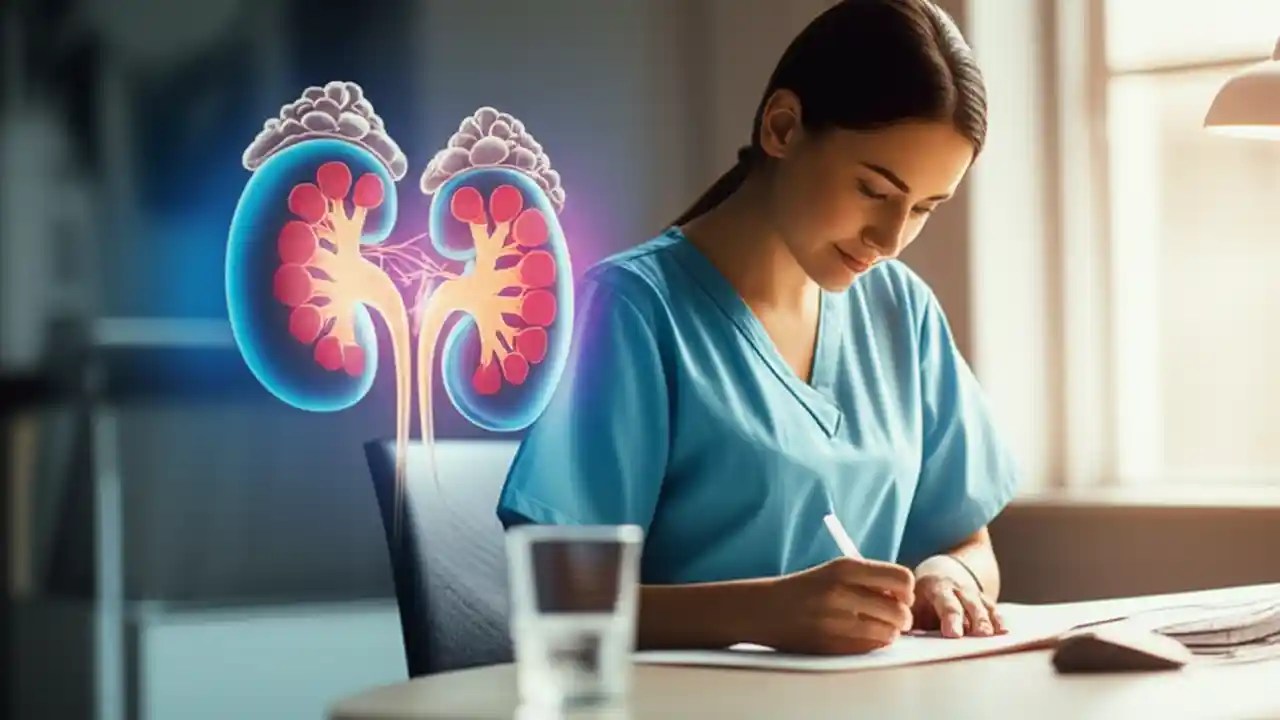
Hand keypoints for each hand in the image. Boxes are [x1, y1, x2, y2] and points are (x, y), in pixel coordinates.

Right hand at [759, 557, 915, 654]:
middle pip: (899, 610)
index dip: (908, 591)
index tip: (902, 597)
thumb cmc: (806, 589)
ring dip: (889, 634)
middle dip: (903, 618)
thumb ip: (869, 579)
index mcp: (845, 568)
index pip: (901, 578)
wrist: (765, 609)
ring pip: (888, 633)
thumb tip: (907, 597)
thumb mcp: (835, 572)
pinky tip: (862, 637)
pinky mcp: (830, 644)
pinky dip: (873, 644)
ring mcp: (835, 620)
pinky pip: (870, 648)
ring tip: (878, 629)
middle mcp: (841, 592)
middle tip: (896, 619)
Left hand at [911, 555, 1004, 637]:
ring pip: (984, 608)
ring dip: (989, 622)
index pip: (946, 603)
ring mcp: (974, 595)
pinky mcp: (985, 602)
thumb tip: (903, 634)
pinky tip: (1004, 633)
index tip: (952, 634)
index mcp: (937, 587)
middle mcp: (959, 589)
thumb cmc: (922, 593)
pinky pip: (994, 610)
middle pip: (969, 606)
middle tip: (978, 635)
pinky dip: (999, 621)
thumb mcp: (913, 598)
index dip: (950, 618)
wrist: (944, 571)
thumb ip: (912, 616)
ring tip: (991, 636)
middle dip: (975, 621)